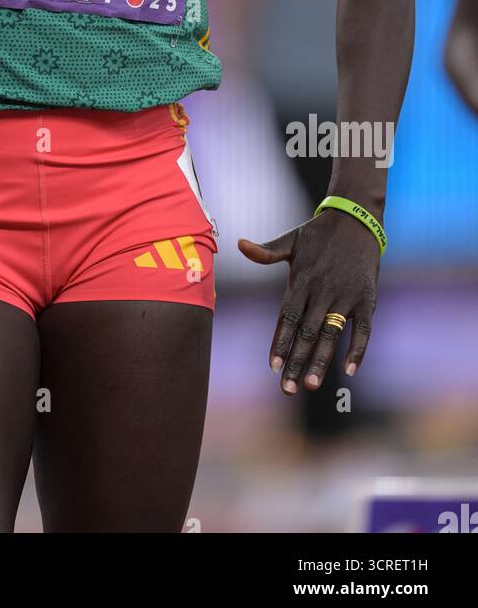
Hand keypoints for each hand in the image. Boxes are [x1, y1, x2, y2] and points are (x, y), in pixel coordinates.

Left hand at [238, 207, 379, 394]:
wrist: (356, 219)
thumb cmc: (319, 234)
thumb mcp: (291, 241)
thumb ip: (267, 252)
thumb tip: (239, 245)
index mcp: (302, 279)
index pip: (288, 317)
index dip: (280, 341)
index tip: (272, 366)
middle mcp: (323, 290)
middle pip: (307, 332)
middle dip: (296, 360)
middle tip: (287, 388)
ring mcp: (346, 296)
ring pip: (332, 334)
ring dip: (322, 360)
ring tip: (310, 384)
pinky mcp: (367, 298)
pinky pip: (363, 329)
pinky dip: (358, 349)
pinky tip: (349, 371)